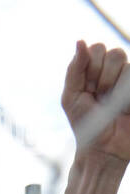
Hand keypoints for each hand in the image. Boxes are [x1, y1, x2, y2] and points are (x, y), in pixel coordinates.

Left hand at [62, 40, 129, 166]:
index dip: (92, 67)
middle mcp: (114, 70)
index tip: (87, 88)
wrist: (102, 149)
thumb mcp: (71, 98)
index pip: (98, 49)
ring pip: (128, 66)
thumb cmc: (85, 125)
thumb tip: (80, 41)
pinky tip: (123, 108)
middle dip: (104, 79)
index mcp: (95, 69)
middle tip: (100, 98)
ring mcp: (128, 80)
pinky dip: (125, 92)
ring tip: (112, 106)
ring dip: (116, 88)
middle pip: (115, 54)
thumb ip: (74, 69)